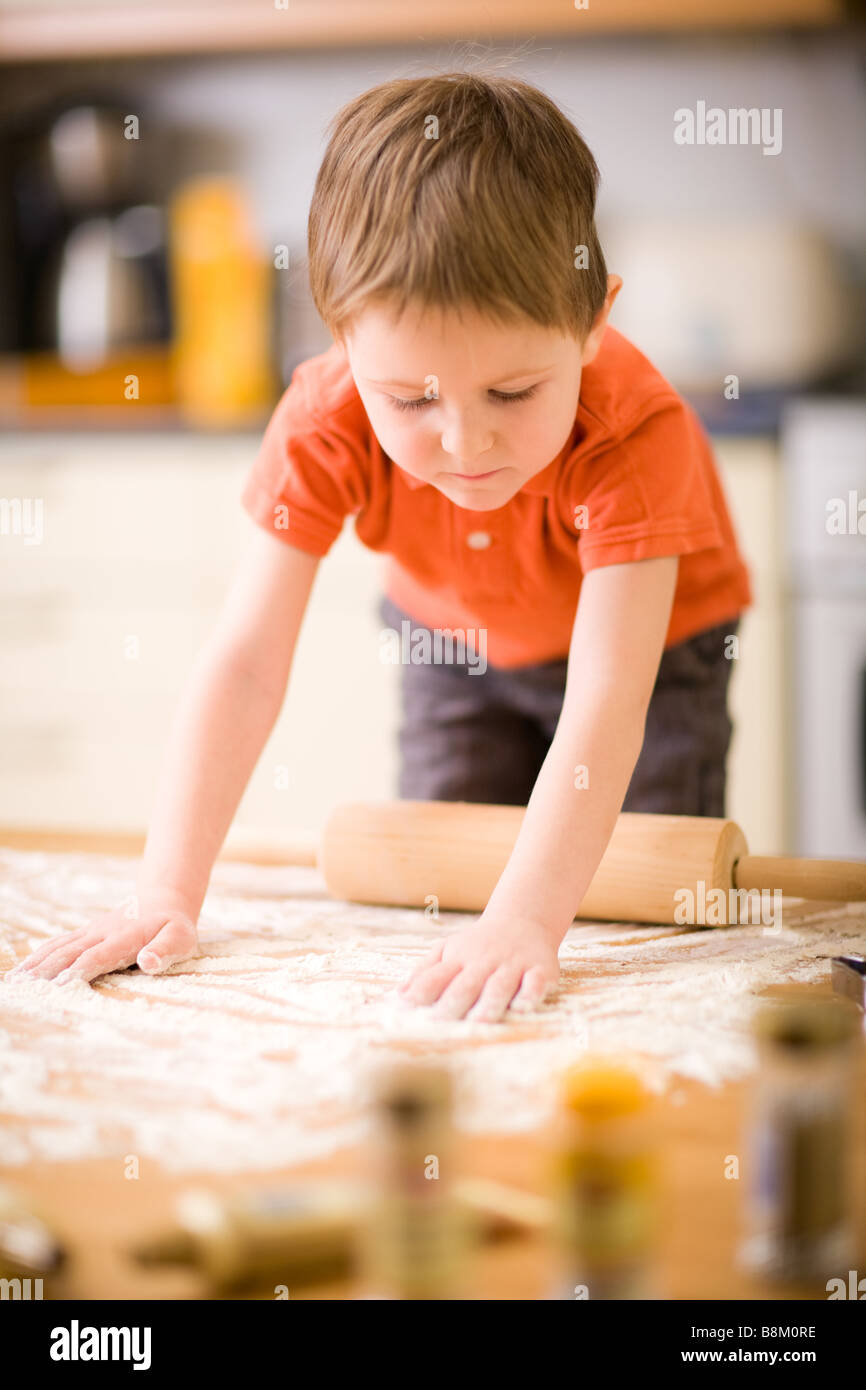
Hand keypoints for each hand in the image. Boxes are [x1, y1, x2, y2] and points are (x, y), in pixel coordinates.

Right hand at [5, 893, 198, 984]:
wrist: (162, 902)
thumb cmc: (174, 928)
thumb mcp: (181, 938)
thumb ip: (165, 950)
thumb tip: (147, 962)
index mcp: (125, 937)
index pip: (99, 955)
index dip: (79, 970)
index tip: (59, 985)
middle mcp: (102, 933)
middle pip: (70, 952)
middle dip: (48, 970)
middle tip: (26, 988)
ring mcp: (91, 932)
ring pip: (60, 947)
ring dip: (37, 963)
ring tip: (16, 981)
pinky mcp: (85, 934)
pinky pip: (59, 944)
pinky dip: (39, 956)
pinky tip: (24, 969)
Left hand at [398, 911, 560, 1021]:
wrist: (522, 919)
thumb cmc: (478, 944)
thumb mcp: (448, 950)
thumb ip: (424, 973)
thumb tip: (398, 998)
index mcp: (458, 958)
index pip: (436, 976)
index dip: (421, 993)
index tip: (406, 1011)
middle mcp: (484, 961)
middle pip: (466, 984)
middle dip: (453, 1003)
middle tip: (440, 1024)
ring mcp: (512, 964)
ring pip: (499, 985)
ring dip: (489, 1003)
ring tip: (480, 1022)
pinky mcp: (540, 968)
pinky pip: (535, 982)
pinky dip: (529, 994)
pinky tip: (522, 1007)